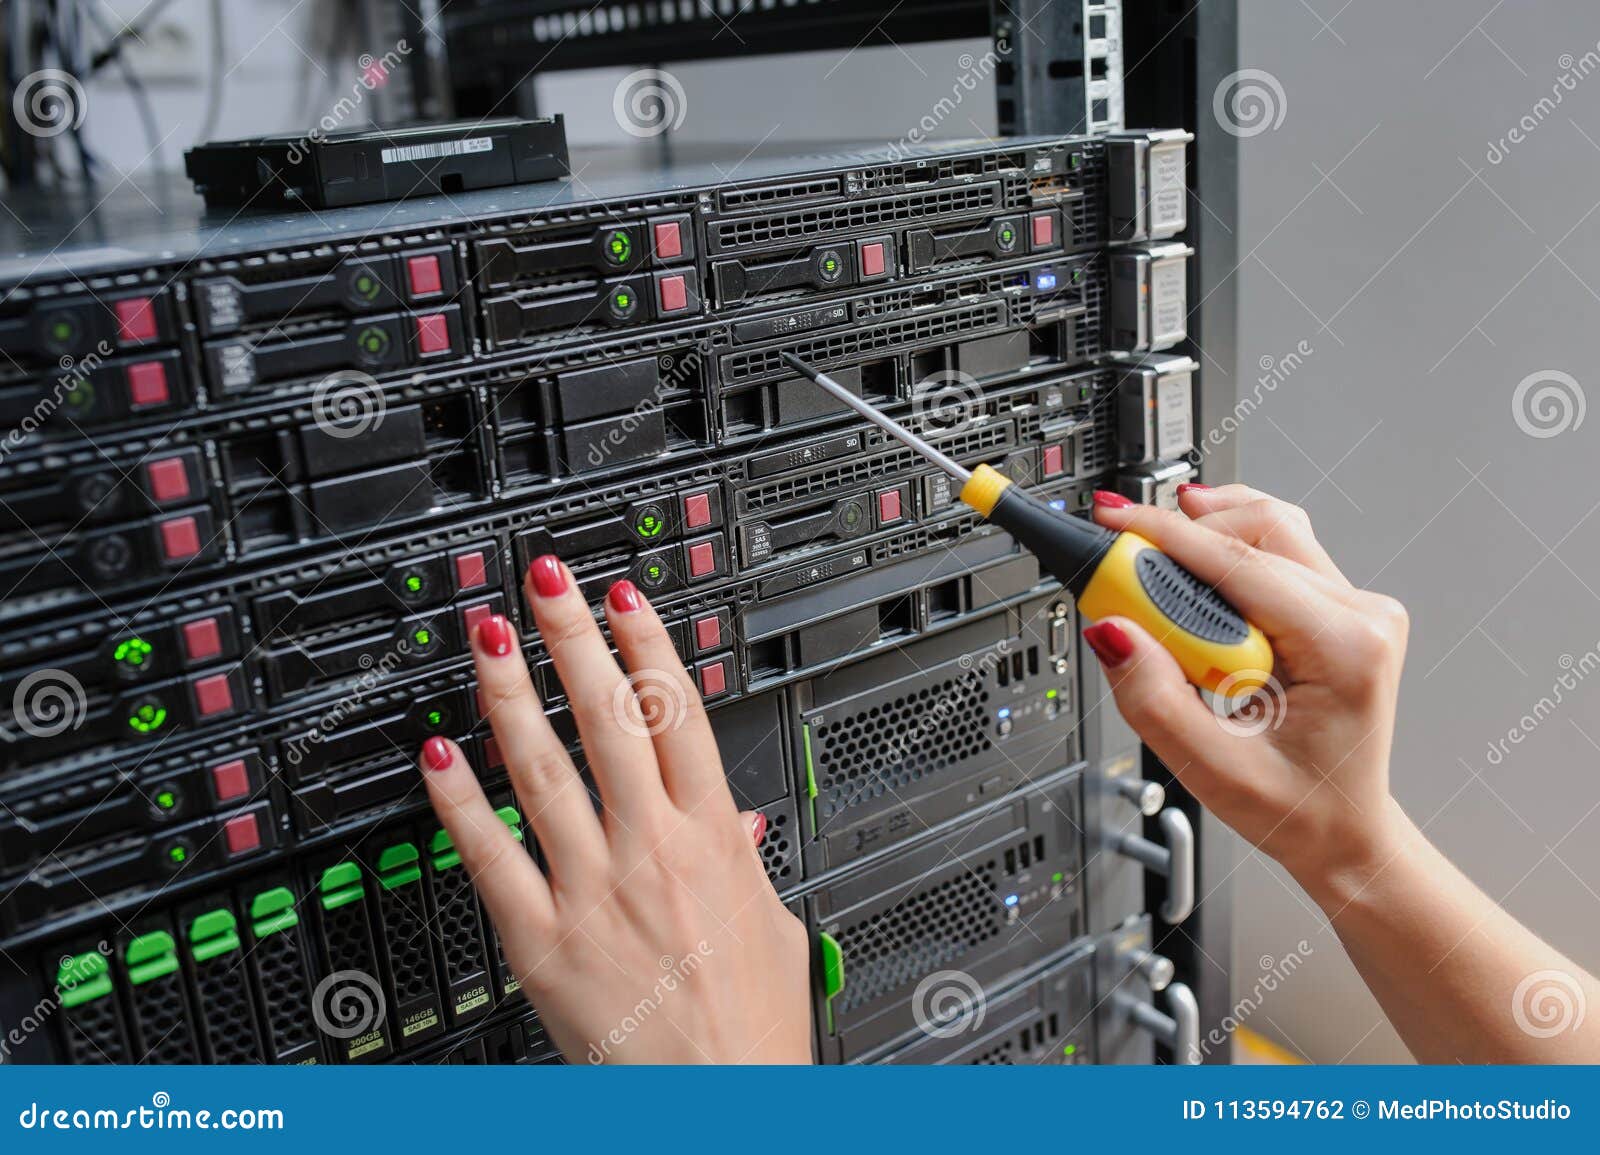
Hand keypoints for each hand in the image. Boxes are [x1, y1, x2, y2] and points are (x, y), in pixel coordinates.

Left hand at [415, 556, 811, 1062]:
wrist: (717, 1104)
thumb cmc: (750, 1024)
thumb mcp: (773, 922)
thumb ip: (745, 856)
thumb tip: (736, 814)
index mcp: (712, 838)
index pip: (677, 713)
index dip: (647, 643)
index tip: (622, 598)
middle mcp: (650, 850)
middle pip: (609, 718)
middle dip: (572, 638)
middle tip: (544, 581)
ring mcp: (591, 890)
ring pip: (544, 768)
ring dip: (512, 692)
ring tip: (488, 636)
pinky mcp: (540, 939)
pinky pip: (489, 854)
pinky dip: (459, 801)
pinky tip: (439, 753)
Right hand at [1086, 485, 1411, 904]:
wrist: (1343, 828)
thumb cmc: (1301, 807)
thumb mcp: (1213, 771)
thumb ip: (1154, 701)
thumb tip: (1113, 632)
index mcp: (1345, 649)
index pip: (1239, 564)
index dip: (1164, 538)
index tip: (1110, 526)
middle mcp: (1361, 615)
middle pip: (1255, 531)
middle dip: (1177, 540)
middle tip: (1121, 568)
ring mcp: (1355, 605)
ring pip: (1267, 528)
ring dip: (1202, 539)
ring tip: (1157, 578)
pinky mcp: (1336, 604)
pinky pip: (1275, 548)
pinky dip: (1223, 552)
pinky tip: (1194, 574)